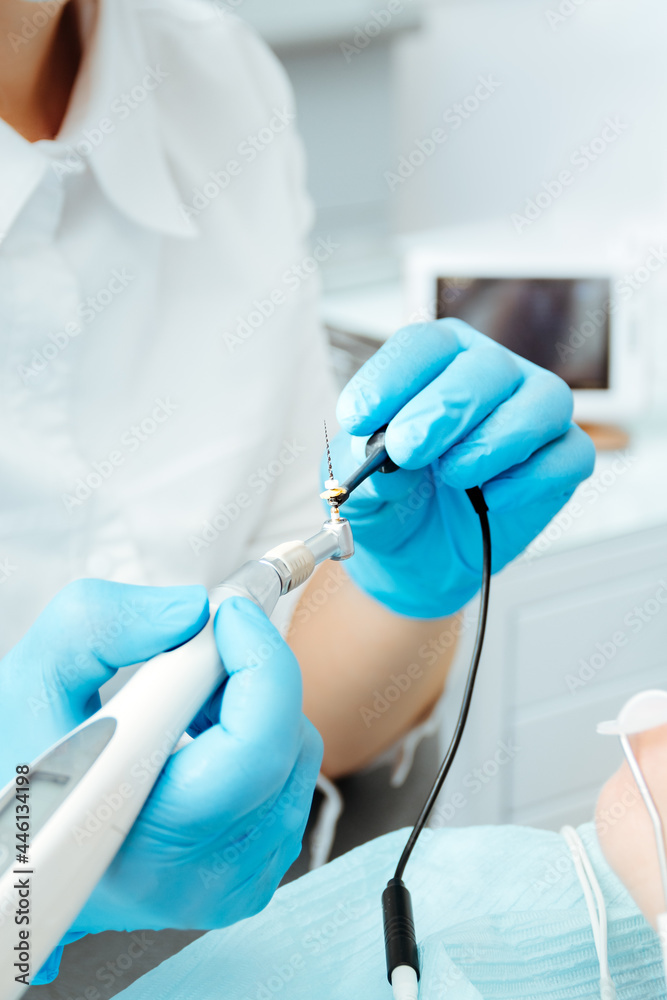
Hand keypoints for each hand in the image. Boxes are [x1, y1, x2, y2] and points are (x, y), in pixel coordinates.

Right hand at [0, 580, 320, 979]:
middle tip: (199, 651)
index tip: (231, 614)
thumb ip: (103, 625)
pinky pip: (288, 790)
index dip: (259, 661)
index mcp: (143, 838)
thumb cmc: (18, 772)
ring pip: (295, 763)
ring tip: (188, 702)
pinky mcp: (246, 885)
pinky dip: (258, 744)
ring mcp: (229, 889)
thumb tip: (192, 612)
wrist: (17, 847)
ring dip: (255, 708)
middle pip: (284, 746)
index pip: (255, 747)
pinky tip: (200, 738)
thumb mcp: (34, 679)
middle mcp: (197, 880)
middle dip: (250, 675)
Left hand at [330, 319, 595, 616]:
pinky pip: (568, 454)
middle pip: (486, 367)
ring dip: (495, 439)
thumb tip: (388, 461)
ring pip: (542, 401)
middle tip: (407, 448)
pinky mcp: (561, 460)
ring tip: (453, 475)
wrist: (416, 553)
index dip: (392, 377)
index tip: (358, 417)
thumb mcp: (360, 488)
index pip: (423, 346)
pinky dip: (532, 477)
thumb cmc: (390, 500)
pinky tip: (491, 499)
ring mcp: (533, 413)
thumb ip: (365, 470)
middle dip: (445, 408)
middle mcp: (491, 374)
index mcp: (436, 361)